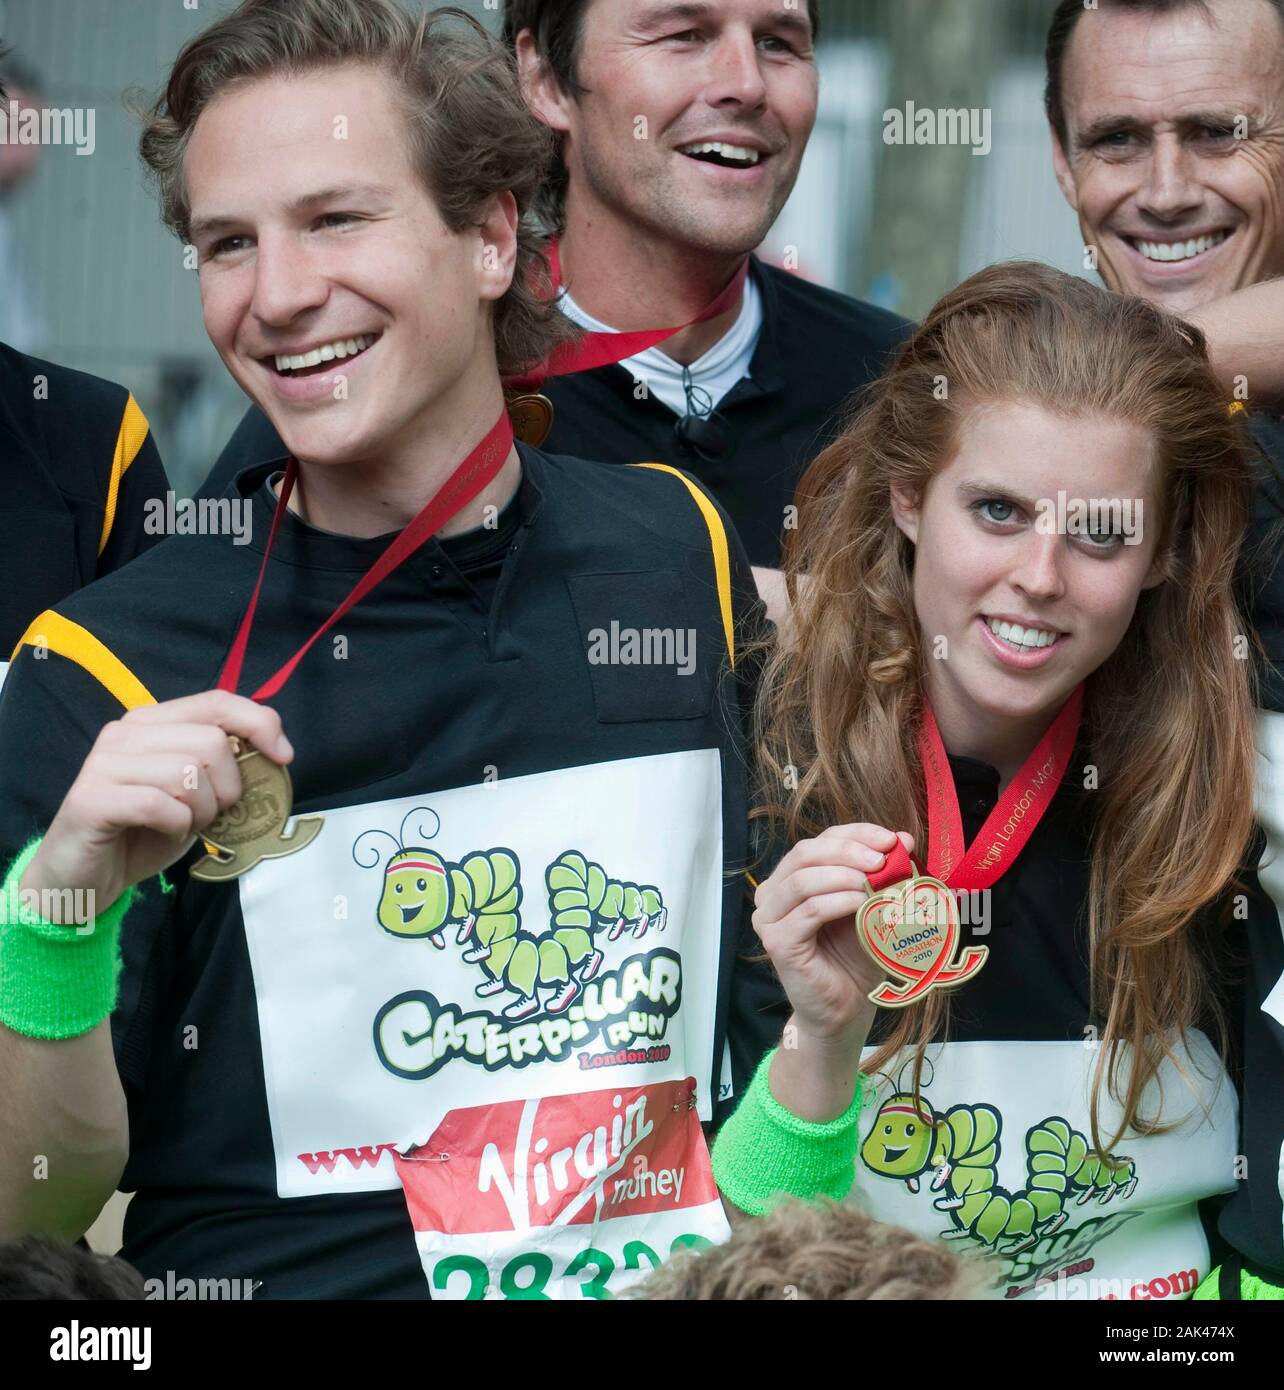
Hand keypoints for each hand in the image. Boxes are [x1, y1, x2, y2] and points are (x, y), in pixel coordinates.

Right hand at [20, 692, 292, 915]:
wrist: (84, 879)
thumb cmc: (145, 833)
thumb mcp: (196, 794)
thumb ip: (222, 766)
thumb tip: (274, 752)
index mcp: (152, 722)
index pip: (217, 702)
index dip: (259, 723)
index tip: (284, 756)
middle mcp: (125, 733)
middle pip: (210, 742)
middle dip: (227, 787)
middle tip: (210, 813)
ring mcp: (104, 763)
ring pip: (188, 774)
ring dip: (201, 811)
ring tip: (183, 824)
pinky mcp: (91, 799)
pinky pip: (160, 805)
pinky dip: (176, 826)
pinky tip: (164, 832)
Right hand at [753, 823, 915, 1044]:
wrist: (846, 1008)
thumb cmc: (856, 956)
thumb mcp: (872, 905)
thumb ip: (882, 872)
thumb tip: (903, 838)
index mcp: (790, 879)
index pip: (819, 841)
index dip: (855, 834)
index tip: (892, 839)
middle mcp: (772, 894)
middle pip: (805, 853)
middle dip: (848, 850)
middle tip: (883, 859)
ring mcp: (768, 919)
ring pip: (802, 880)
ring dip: (843, 874)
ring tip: (874, 881)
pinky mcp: (777, 943)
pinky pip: (808, 912)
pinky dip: (838, 901)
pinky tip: (862, 902)